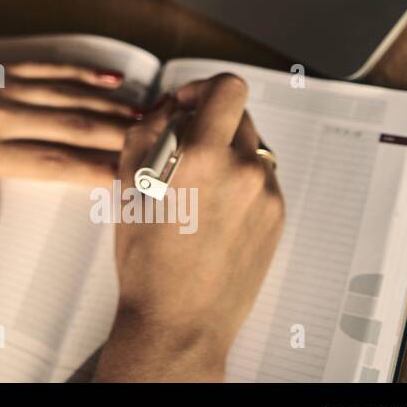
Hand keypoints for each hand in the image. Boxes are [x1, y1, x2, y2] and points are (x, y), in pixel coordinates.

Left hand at [0, 39, 139, 256]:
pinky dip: (80, 72)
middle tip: (159, 146)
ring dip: (108, 105)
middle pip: (67, 126)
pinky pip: (47, 69)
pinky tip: (111, 77)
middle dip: (115, 137)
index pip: (47, 162)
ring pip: (64, 96)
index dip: (89, 169)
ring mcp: (0, 88)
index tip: (126, 178)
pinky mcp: (0, 68)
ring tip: (148, 116)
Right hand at [94, 74, 284, 381]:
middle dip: (209, 123)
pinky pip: (260, 179)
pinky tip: (212, 211)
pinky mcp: (277, 217)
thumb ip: (146, 133)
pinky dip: (237, 181)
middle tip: (181, 148)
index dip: (203, 88)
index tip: (186, 105)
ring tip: (195, 187)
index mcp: (205, 156)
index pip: (228, 88)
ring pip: (250, 148)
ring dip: (225, 153)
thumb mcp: (129, 185)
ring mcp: (267, 195)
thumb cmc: (147, 259)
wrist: (179, 318)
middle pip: (239, 115)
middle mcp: (244, 170)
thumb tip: (165, 109)